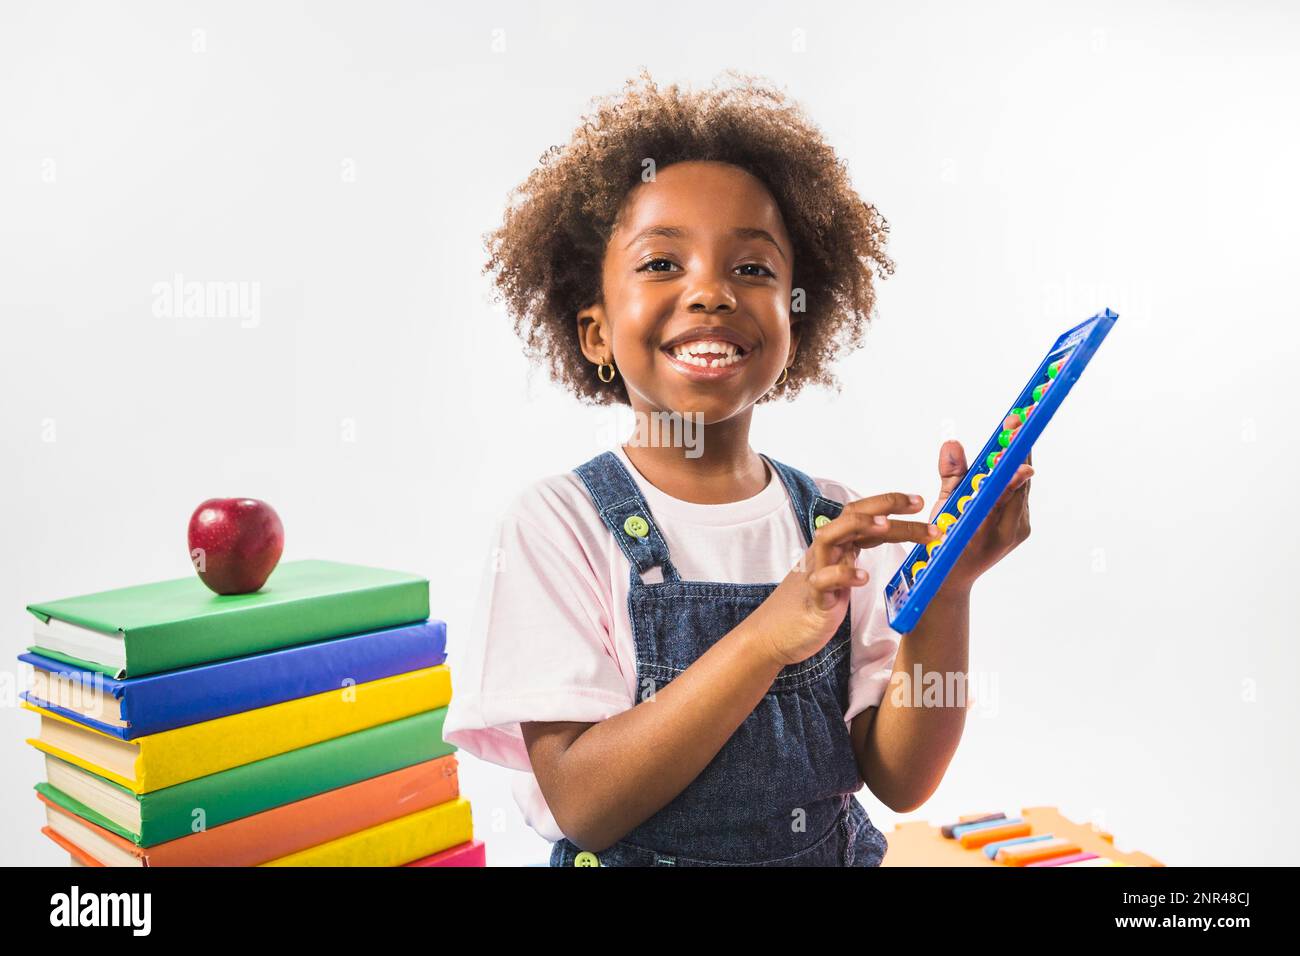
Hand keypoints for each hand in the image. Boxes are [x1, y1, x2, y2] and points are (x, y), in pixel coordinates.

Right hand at [747, 493, 942, 667]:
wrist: (773, 633)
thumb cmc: (812, 603)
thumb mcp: (839, 573)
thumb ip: (855, 556)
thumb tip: (886, 546)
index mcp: (835, 546)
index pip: (861, 514)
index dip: (889, 504)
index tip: (918, 502)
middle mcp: (824, 552)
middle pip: (851, 517)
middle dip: (886, 507)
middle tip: (920, 507)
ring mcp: (816, 572)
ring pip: (830, 537)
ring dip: (858, 527)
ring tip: (886, 525)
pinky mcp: (813, 598)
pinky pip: (823, 581)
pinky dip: (842, 575)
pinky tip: (863, 577)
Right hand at [933, 414, 1033, 591]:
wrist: (952, 579)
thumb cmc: (941, 547)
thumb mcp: (940, 511)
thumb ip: (950, 476)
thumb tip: (952, 443)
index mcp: (990, 529)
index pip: (1006, 488)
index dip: (1012, 459)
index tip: (1016, 435)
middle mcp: (1012, 529)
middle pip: (1020, 481)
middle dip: (1017, 451)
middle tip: (1016, 421)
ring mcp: (1020, 528)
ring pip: (1022, 486)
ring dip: (1017, 459)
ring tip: (1014, 429)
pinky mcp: (1021, 526)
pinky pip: (1019, 494)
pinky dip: (1013, 475)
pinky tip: (1009, 455)